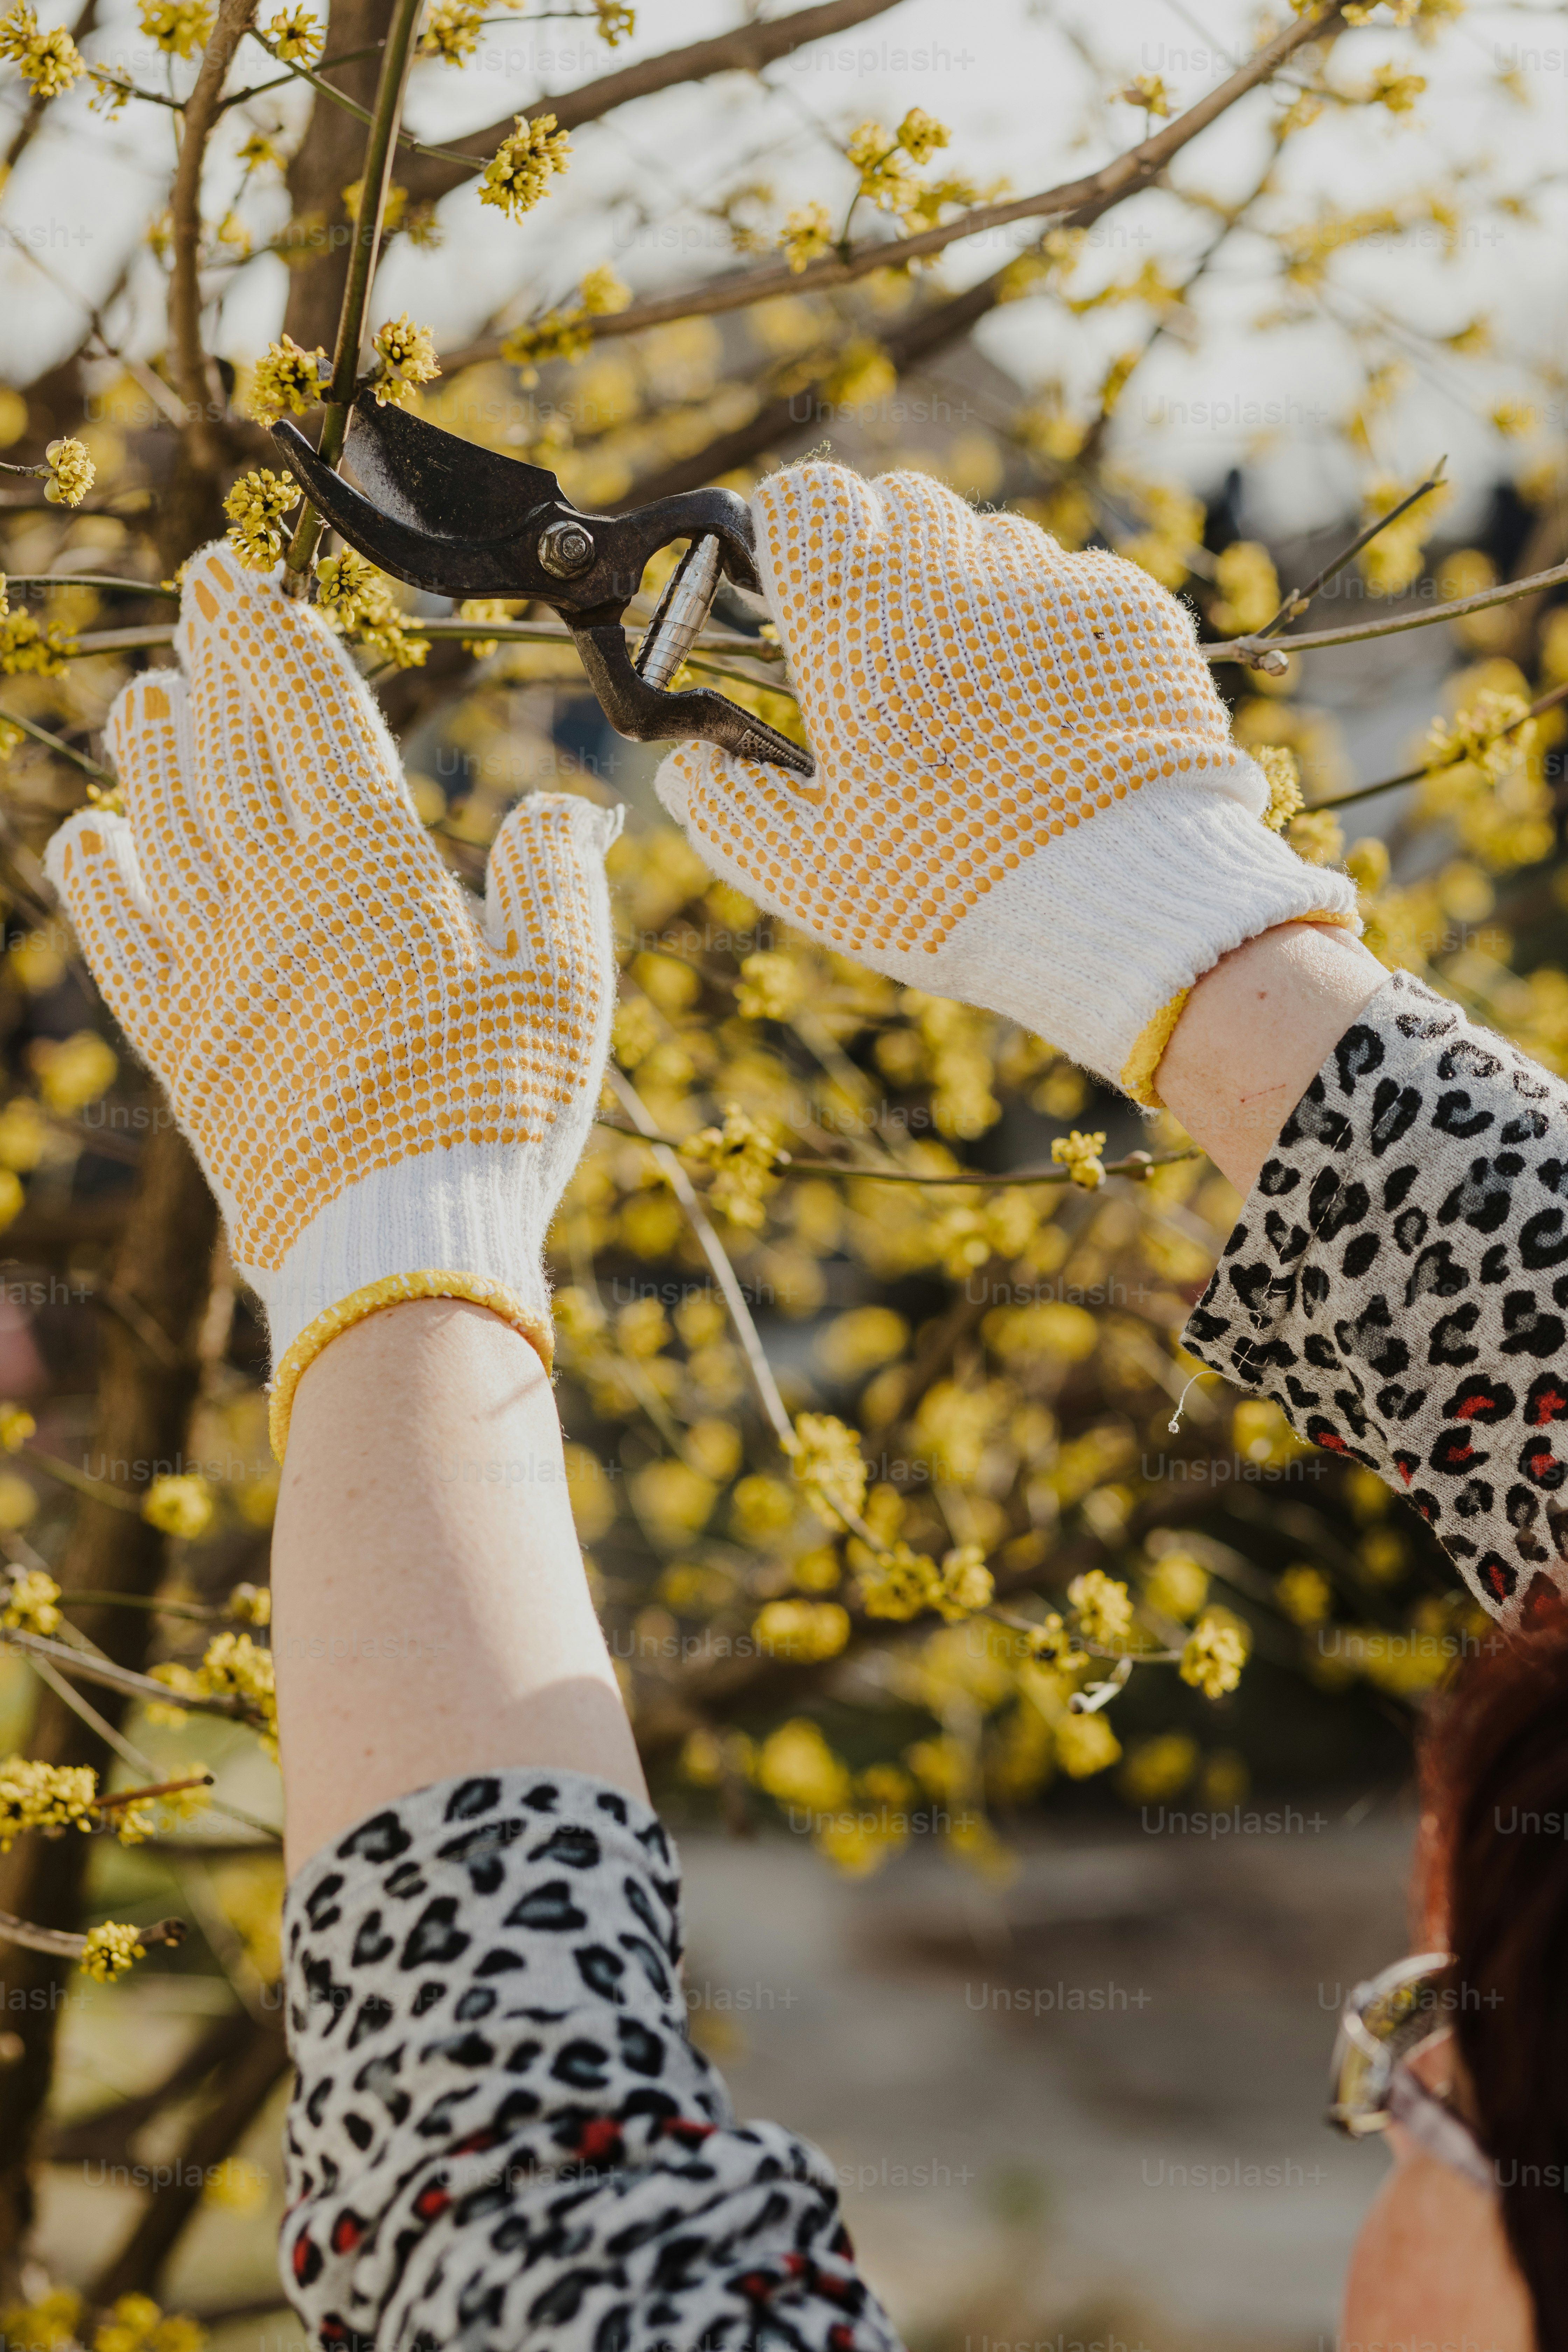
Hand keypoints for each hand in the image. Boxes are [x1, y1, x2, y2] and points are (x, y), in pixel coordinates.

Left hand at [46, 542, 618, 1453]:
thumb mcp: (565, 995)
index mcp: (376, 876)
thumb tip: (561, 808)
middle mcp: (280, 902)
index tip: (253, 583)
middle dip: (215, 661)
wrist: (395, 1252)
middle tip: (198, 595)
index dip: (279, 639)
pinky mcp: (180, 1044)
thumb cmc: (496, 1121)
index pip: (313, 719)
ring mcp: (218, 970)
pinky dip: (98, 879)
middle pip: (232, 750)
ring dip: (155, 750)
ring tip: (150, 695)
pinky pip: (119, 940)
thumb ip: (555, 886)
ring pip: (169, 825)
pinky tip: (92, 831)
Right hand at [656, 463, 1356, 1100]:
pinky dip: (1053, 630)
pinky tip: (1057, 712)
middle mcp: (953, 568)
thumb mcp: (806, 873)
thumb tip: (689, 767)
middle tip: (888, 655)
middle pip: (902, 504)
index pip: (806, 499)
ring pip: (993, 542)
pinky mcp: (1133, 611)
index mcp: (856, 616)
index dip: (797, 537)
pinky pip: (1075, 585)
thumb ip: (729, 807)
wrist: (1123, 906)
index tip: (800, 592)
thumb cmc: (947, 888)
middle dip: (885, 559)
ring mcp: (1052, 582)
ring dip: (972, 593)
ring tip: (979, 696)